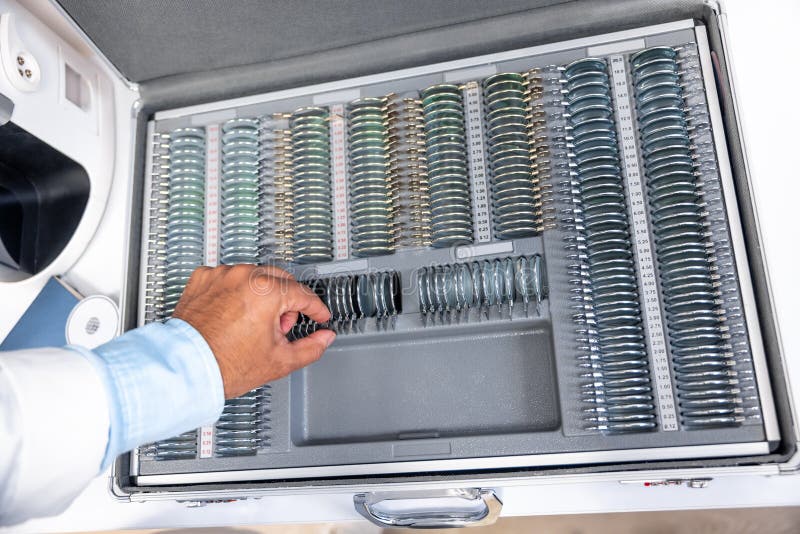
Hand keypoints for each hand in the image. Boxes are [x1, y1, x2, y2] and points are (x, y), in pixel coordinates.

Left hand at [173, 264, 333, 397]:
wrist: (185, 369)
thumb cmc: (224, 365)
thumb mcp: (279, 361)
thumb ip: (310, 347)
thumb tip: (324, 338)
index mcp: (266, 292)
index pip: (303, 294)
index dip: (316, 309)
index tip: (318, 316)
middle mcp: (243, 276)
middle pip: (280, 281)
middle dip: (287, 302)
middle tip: (281, 327)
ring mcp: (221, 275)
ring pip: (254, 277)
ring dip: (261, 295)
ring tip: (254, 323)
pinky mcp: (202, 279)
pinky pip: (228, 278)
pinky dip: (234, 291)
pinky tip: (233, 313)